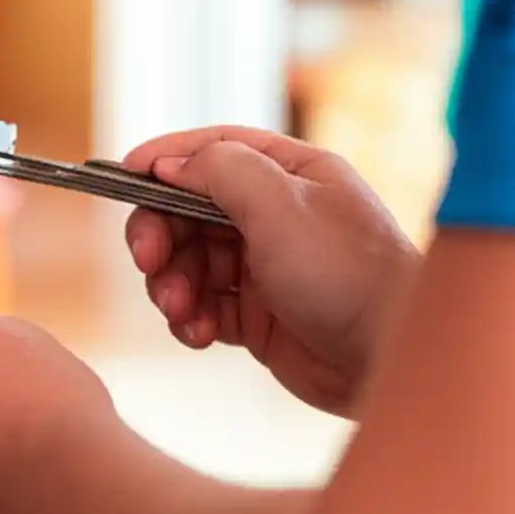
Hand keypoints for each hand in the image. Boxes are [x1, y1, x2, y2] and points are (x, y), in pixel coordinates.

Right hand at [123, 126, 420, 416]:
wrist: (392, 363)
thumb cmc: (351, 277)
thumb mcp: (282, 207)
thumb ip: (221, 171)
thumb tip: (170, 163)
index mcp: (290, 174)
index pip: (213, 150)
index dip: (164, 159)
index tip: (122, 174)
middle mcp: (275, 214)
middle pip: (186, 209)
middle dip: (160, 234)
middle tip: (148, 261)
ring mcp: (264, 266)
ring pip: (187, 262)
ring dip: (170, 284)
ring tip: (180, 310)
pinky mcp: (256, 314)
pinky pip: (201, 306)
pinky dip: (189, 318)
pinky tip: (197, 334)